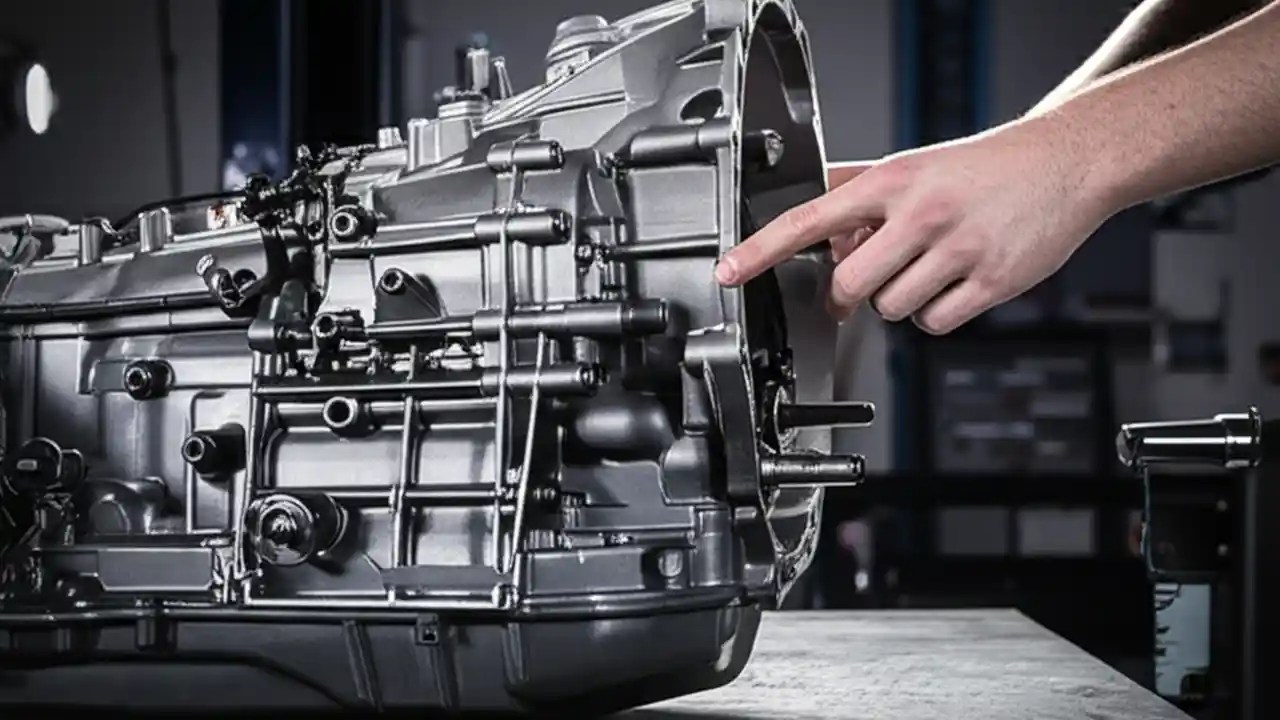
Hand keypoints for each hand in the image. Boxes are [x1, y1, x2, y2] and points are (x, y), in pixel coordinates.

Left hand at [716, 121, 1116, 333]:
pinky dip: (937, 313)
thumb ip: (857, 192)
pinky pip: (934, 325)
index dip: (761, 251)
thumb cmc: (981, 169)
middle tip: (874, 275)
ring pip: (891, 309)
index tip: (728, 273)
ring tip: (929, 266)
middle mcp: (920, 214)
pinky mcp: (991, 281)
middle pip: (849, 285)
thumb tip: (809, 223)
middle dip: (853, 292)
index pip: (809, 220)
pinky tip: (955, 282)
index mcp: (891, 181)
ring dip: (900, 300)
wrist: (1065, 163)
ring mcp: (957, 249)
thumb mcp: (911, 165)